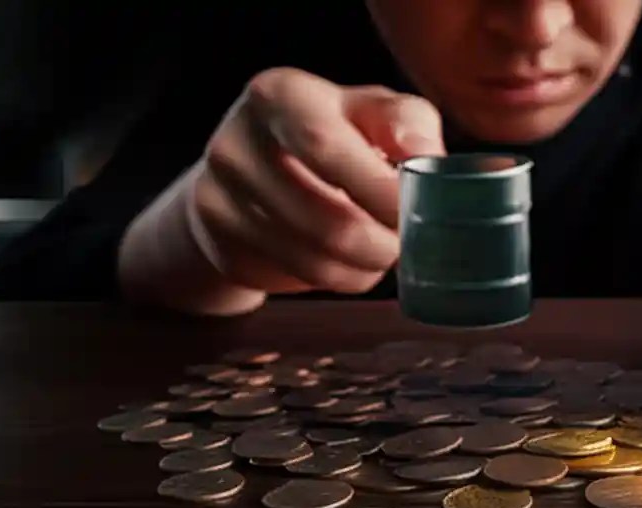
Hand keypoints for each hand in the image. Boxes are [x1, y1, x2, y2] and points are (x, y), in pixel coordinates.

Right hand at [120, 68, 444, 313]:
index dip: (378, 189)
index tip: (414, 210)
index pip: (325, 147)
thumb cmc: (330, 133)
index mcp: (277, 95)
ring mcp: (217, 196)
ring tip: (382, 249)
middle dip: (381, 243)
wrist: (252, 170)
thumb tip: (424, 155)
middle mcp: (235, 143)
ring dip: (365, 265)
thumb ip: (405, 124)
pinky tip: (349, 259)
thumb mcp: (370, 111)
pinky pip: (297, 277)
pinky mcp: (219, 243)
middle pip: (324, 220)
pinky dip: (340, 278)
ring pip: (313, 259)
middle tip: (408, 243)